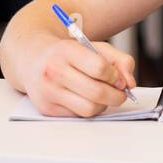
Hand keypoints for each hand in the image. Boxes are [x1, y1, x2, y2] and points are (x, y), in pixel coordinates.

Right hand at [21, 37, 136, 117]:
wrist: (32, 58)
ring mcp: (48, 92)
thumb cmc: (67, 53)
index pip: (99, 68)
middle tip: (120, 93)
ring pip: (89, 109)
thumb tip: (130, 83)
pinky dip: (89, 109)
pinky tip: (86, 98)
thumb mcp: (94, 46)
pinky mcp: (46, 109)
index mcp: (66, 51)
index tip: (119, 78)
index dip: (115, 76)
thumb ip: (119, 60)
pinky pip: (78, 116)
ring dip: (103, 105)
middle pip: (96, 92)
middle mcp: (54, 72)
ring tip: (103, 95)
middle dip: (116, 95)